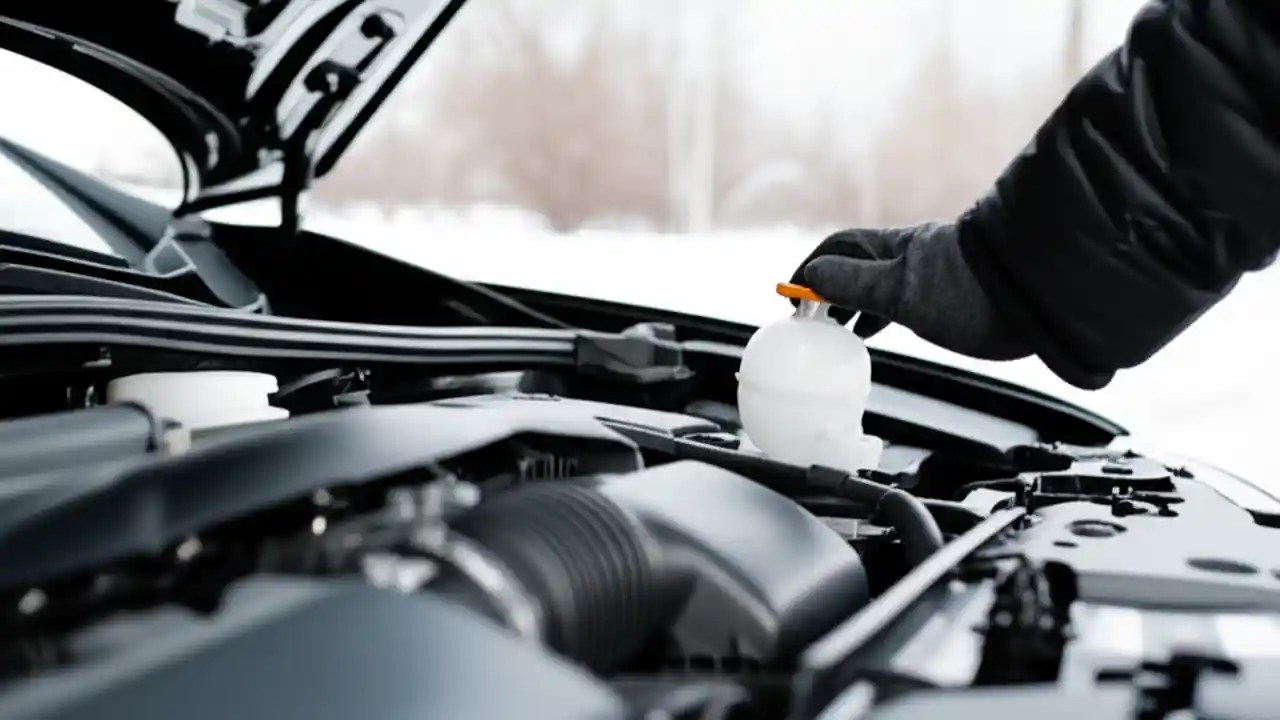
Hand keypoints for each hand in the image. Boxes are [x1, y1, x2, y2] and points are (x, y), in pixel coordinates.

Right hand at [791, 222, 1032, 360]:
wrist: (1040, 295)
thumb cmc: (971, 293)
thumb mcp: (902, 292)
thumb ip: (856, 285)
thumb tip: (812, 277)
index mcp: (891, 250)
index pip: (836, 250)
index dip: (810, 270)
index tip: (792, 298)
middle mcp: (906, 259)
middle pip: (854, 267)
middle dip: (827, 288)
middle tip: (809, 319)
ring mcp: (927, 278)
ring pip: (876, 286)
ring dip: (851, 305)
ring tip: (835, 330)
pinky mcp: (947, 298)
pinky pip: (898, 303)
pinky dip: (878, 316)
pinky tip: (877, 331)